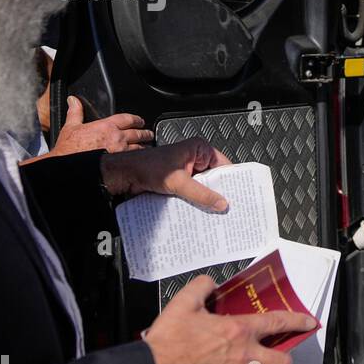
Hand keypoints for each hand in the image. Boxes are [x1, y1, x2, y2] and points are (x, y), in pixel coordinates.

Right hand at [48, 96, 153, 155]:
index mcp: (106, 127)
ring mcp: (120, 152)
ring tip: (147, 146)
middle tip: (149, 134)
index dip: (136, 119)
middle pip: (137, 133)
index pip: (127, 118)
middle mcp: (116, 138)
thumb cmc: (69, 149)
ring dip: (144, 147)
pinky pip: (134, 160)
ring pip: (139, 148)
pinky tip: (140, 160)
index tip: (139, 120)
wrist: (68, 166)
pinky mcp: (120, 164)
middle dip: (145, 133)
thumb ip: (75, 112)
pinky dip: (139, 159)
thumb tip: (73, 101)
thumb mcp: (70, 127)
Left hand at [100, 137, 231, 211]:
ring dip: (206, 199)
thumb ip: (200, 194)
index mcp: (198, 149)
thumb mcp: (178, 181)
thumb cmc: (147, 167)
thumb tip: (221, 203)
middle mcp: (194, 158)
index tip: (240, 195)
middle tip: (230, 209)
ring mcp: (186, 171)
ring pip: (203, 188)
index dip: (231, 180)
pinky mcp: (178, 183)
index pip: (224, 165)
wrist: (123, 175)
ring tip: (218, 214)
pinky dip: (195, 202)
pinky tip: (201, 213)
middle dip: (219, 193)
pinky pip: (192, 193)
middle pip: (214, 178)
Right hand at [143, 276, 314, 363]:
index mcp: (238, 332)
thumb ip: (201, 287)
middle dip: (284, 361)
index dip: (298, 321)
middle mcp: (244, 358)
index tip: (310, 323)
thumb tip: (210, 283)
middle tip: (276, 358)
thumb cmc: (167, 340)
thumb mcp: (183, 303)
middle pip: (282, 363)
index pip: (278, 322)